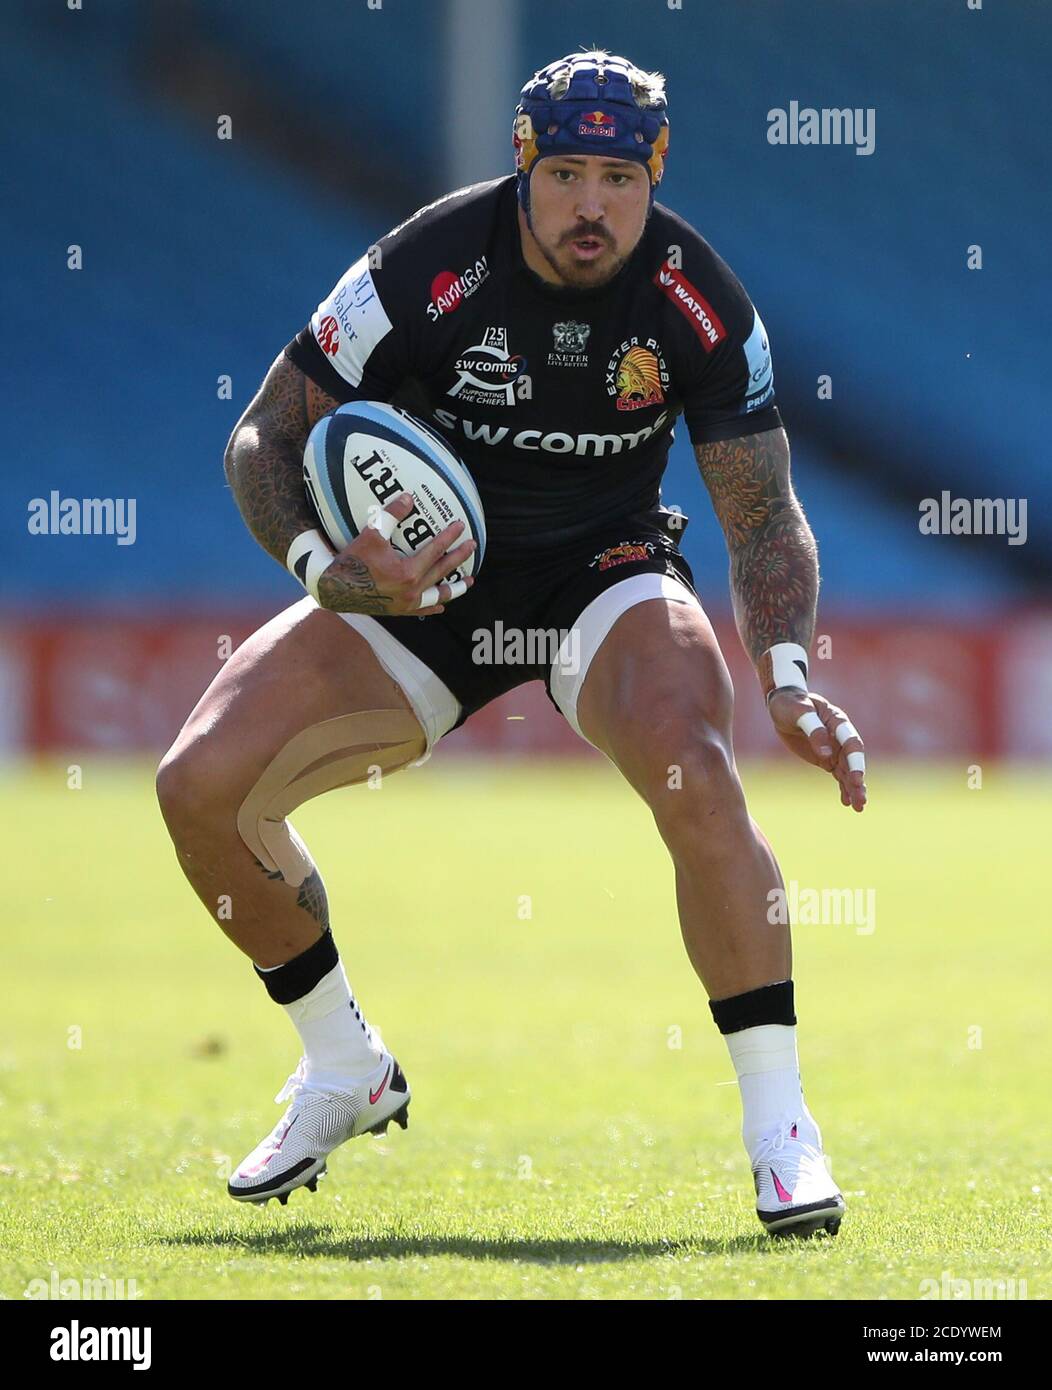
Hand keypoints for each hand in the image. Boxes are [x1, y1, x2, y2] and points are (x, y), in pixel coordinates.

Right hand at [316, 492, 475, 616]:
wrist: (334, 589)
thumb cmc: (353, 561)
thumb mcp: (371, 534)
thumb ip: (391, 515)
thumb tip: (408, 497)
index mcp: (408, 572)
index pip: (436, 550)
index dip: (450, 536)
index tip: (461, 526)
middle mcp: (412, 590)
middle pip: (443, 571)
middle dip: (460, 557)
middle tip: (472, 546)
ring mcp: (406, 603)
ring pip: (438, 595)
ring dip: (455, 588)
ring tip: (469, 581)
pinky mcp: (399, 611)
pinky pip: (422, 610)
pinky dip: (433, 607)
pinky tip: (441, 605)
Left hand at [767, 688, 866, 812]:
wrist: (784, 705)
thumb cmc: (791, 704)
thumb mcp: (799, 712)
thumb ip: (814, 730)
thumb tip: (826, 754)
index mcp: (838, 721)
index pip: (851, 743)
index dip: (856, 761)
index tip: (856, 779)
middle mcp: (841, 737)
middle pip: (853, 761)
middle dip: (857, 781)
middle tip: (861, 799)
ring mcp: (835, 749)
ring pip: (848, 771)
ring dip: (854, 788)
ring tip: (859, 807)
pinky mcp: (826, 759)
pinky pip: (838, 775)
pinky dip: (843, 788)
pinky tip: (847, 802)